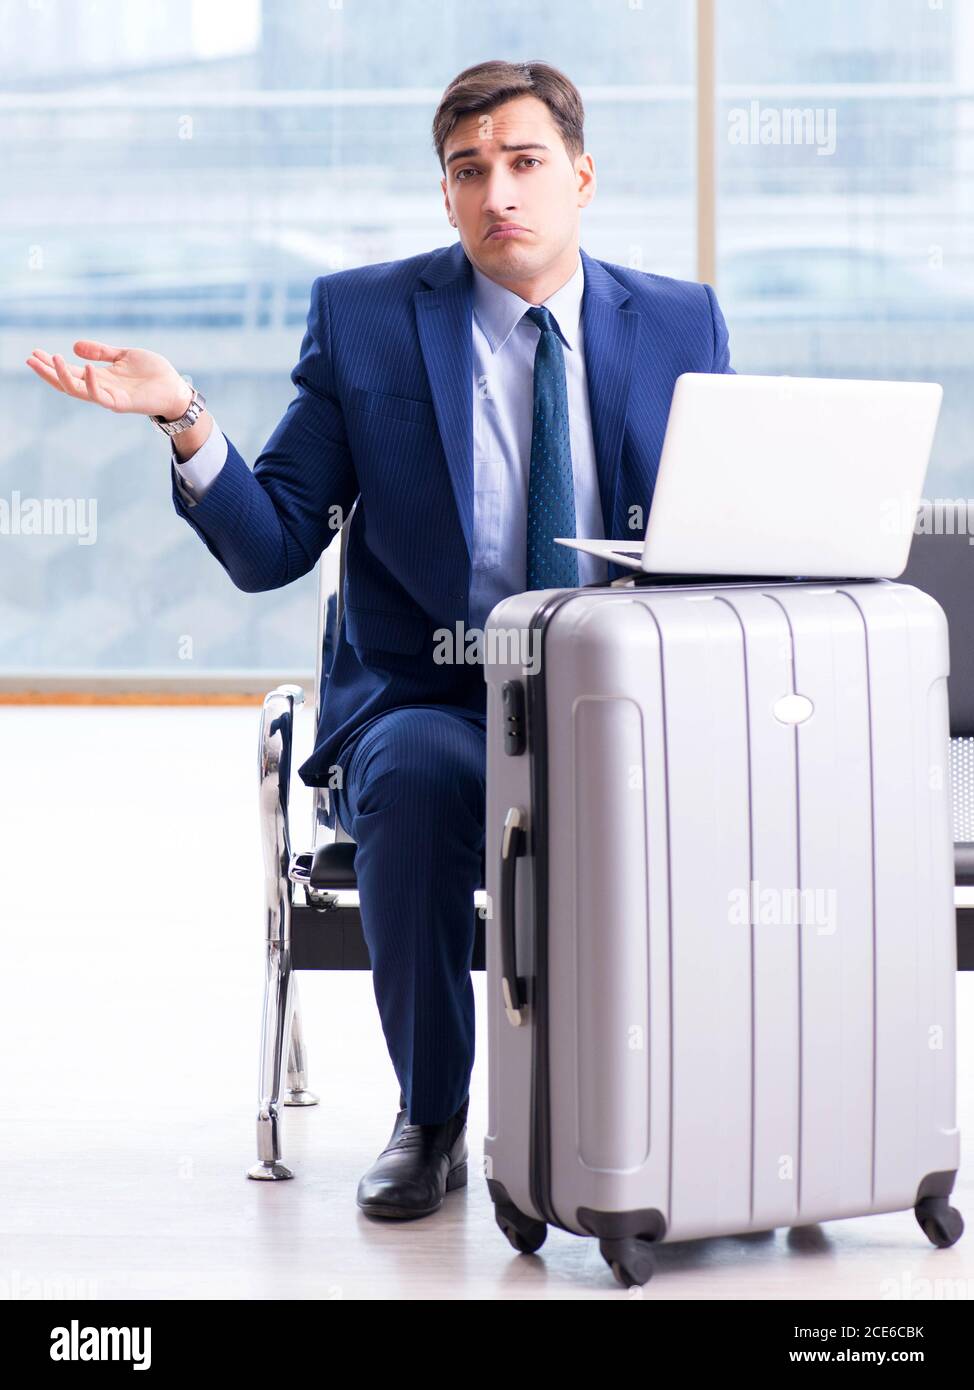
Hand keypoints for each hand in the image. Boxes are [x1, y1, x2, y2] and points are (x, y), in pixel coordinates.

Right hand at [25, 341, 193, 419]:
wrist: (176, 388)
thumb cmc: (153, 373)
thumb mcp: (124, 355)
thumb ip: (101, 352)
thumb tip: (74, 346)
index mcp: (100, 377)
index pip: (69, 371)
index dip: (52, 363)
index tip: (34, 352)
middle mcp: (101, 389)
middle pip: (67, 383)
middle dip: (48, 372)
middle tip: (31, 358)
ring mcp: (110, 397)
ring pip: (79, 390)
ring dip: (63, 376)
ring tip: (52, 358)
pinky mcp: (122, 403)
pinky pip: (101, 395)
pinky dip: (92, 382)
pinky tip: (85, 367)